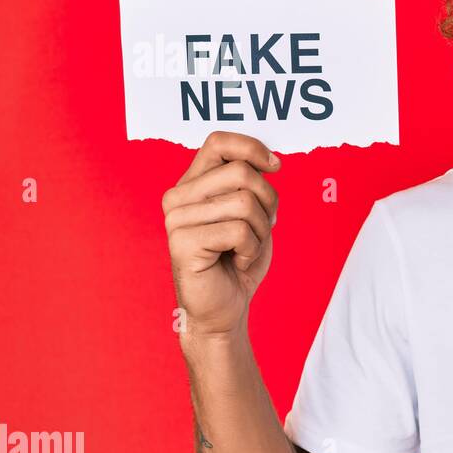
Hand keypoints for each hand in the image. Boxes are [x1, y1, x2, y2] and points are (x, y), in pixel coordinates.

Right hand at [163, 131, 281, 338]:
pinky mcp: (182, 242)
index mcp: (193, 184)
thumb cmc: (239, 260)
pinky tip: (237, 262)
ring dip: (260, 230)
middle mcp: (178, 196)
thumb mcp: (252, 214)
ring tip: (246, 248)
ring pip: (244, 202)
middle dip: (268, 201)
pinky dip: (251, 250)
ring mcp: (176, 219)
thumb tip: (271, 161)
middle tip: (262, 228)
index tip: (275, 167)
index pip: (219, 142)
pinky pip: (238, 231)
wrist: (224, 310)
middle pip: (241, 172)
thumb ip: (251, 184)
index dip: (253, 148)